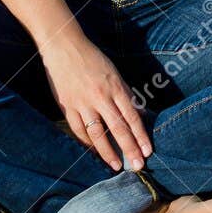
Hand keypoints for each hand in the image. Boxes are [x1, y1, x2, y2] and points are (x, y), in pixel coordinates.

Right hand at [39, 32, 152, 171]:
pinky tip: (95, 152)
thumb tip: (141, 113)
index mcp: (115, 87)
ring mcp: (82, 103)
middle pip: (118, 128)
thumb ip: (127, 94)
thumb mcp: (114, 72)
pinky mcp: (67, 106)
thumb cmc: (92, 59)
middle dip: (129, 149)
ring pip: (97, 134)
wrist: (63, 46)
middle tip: (137, 166)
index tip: (148, 151)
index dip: (141, 136)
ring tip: (116, 166)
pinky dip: (87, 143)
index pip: (132, 116)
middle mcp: (100, 97)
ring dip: (107, 152)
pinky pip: (78, 130)